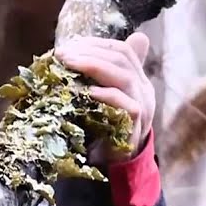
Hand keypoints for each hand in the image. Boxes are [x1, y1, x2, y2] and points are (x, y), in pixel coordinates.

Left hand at [54, 32, 155, 161]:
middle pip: (122, 59)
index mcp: (136, 78)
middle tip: (62, 54)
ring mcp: (143, 105)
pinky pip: (125, 104)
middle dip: (90, 52)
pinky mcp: (136, 123)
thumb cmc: (105, 126)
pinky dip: (105, 95)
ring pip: (124, 76)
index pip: (122, 50)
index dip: (96, 44)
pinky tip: (86, 91)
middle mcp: (143, 88)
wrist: (119, 160)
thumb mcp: (99, 98)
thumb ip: (94, 79)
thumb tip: (75, 53)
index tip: (69, 45)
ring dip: (94, 66)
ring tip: (68, 64)